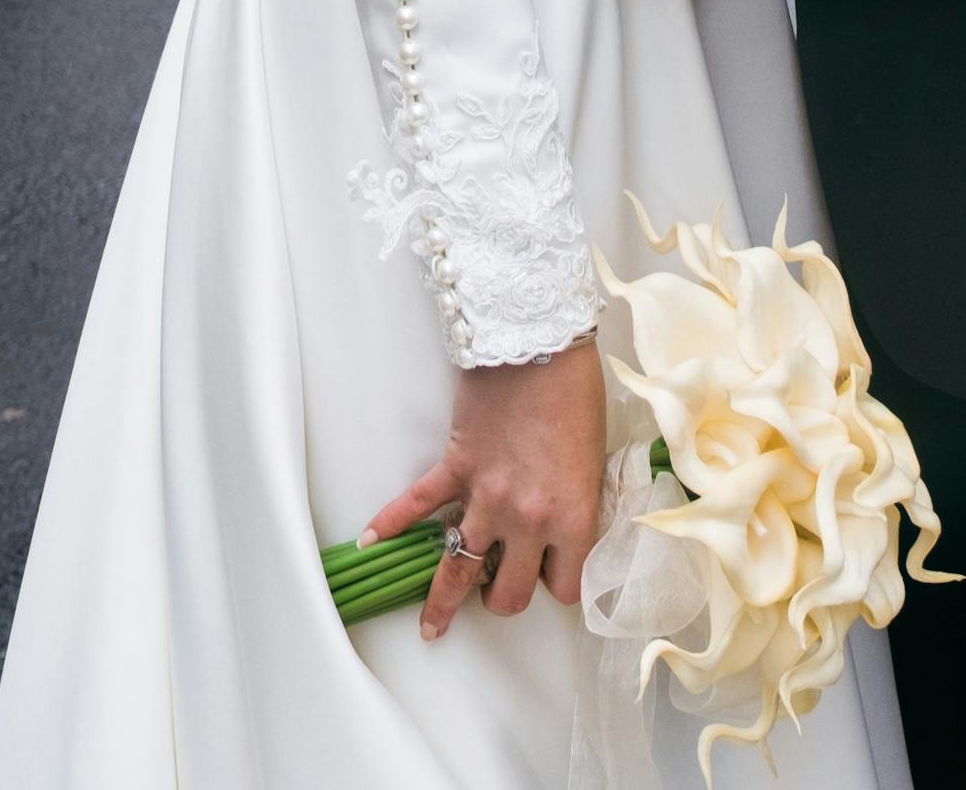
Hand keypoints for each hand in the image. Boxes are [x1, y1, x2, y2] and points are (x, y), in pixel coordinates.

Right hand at [362, 331, 606, 636]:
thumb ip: (578, 497)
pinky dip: (390, 524)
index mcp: (572, 516)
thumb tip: (562, 519)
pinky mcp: (455, 466)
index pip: (566, 586)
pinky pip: (417, 505)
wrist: (539, 339)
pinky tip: (371, 543)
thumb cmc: (576, 389)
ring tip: (431, 626)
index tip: (554, 575)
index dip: (560, 583)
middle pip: (511, 593)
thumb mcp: (594, 455)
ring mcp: (487, 496)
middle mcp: (528, 520)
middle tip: (500, 590)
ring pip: (459, 569)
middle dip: (505, 597)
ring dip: (444, 601)